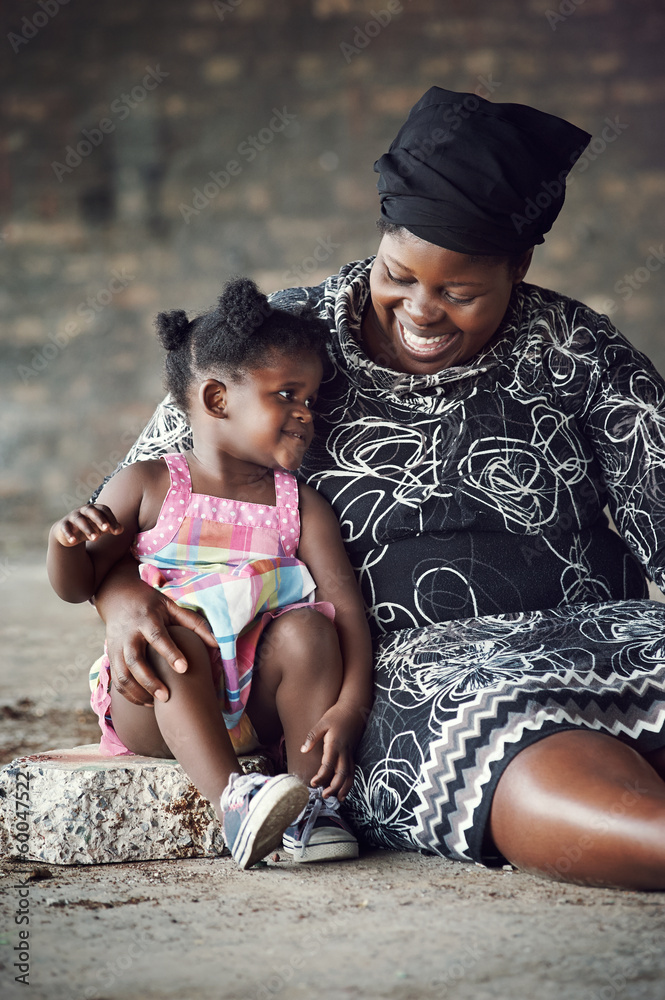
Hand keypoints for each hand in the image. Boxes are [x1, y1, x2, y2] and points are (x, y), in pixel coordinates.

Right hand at [51, 503, 122, 545]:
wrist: (68, 532)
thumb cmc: (89, 527)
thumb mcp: (101, 528)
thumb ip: (111, 528)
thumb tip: (121, 529)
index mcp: (95, 509)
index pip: (104, 510)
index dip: (111, 519)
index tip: (117, 531)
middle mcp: (83, 510)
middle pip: (92, 511)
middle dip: (100, 520)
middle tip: (107, 529)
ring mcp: (72, 516)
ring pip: (80, 520)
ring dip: (87, 528)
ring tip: (95, 538)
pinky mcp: (63, 524)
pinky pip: (65, 528)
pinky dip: (69, 534)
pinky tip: (74, 541)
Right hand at [95, 556, 218, 705]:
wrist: (117, 596)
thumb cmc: (151, 603)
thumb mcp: (171, 606)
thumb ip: (194, 623)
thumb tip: (217, 643)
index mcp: (147, 619)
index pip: (158, 637)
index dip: (170, 653)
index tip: (184, 668)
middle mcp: (129, 634)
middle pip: (135, 660)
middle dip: (150, 681)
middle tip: (167, 697)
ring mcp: (117, 646)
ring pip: (122, 674)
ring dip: (137, 692)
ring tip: (156, 703)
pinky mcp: (111, 656)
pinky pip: (117, 680)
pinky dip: (129, 694)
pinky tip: (145, 701)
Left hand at [300, 702, 364, 800]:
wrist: (354, 708)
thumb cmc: (336, 715)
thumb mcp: (322, 723)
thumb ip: (312, 737)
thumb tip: (303, 750)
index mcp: (335, 745)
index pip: (328, 765)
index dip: (321, 776)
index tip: (313, 783)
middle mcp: (344, 751)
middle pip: (341, 774)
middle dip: (333, 787)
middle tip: (324, 795)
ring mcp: (350, 753)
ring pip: (350, 775)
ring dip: (344, 788)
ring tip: (337, 799)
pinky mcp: (353, 753)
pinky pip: (353, 770)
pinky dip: (350, 782)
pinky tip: (345, 789)